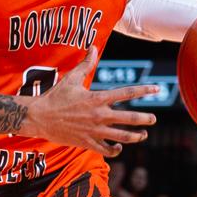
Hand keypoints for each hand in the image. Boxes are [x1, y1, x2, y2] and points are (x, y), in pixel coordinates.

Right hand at [21, 50, 156, 155]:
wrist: (39, 117)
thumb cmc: (55, 96)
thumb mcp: (71, 78)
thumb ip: (86, 63)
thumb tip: (93, 46)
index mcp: (97, 98)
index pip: (126, 93)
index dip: (144, 90)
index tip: (157, 89)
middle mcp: (99, 115)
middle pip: (130, 119)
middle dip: (145, 119)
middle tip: (153, 119)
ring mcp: (94, 131)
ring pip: (122, 137)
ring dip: (135, 137)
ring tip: (143, 135)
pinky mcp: (87, 142)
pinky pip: (106, 150)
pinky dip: (115, 149)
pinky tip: (118, 146)